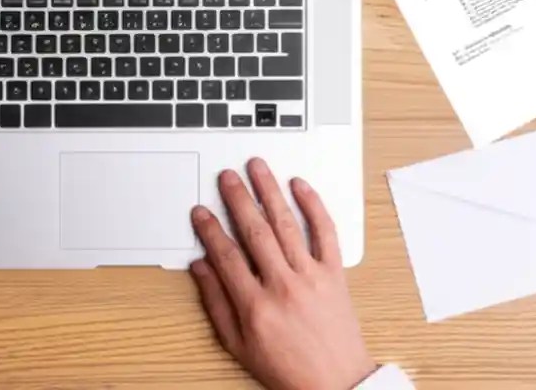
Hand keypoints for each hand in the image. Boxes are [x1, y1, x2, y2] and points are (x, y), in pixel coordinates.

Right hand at [189, 158, 375, 389]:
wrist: (335, 383)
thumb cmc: (287, 368)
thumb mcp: (238, 345)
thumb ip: (216, 303)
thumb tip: (200, 268)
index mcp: (256, 306)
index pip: (226, 256)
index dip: (210, 230)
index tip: (200, 212)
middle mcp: (284, 286)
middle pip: (255, 231)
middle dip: (237, 199)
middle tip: (226, 177)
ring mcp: (311, 277)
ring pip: (287, 224)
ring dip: (270, 191)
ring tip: (258, 168)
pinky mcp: (335, 274)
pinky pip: (325, 232)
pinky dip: (314, 206)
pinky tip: (300, 186)